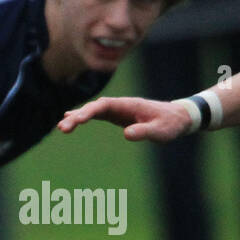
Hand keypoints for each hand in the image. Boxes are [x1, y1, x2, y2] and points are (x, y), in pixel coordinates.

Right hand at [57, 96, 192, 141]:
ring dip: (77, 117)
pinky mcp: (116, 115)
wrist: (178, 117)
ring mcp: (117, 109)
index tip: (76, 121)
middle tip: (62, 129)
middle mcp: (119, 104)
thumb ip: (145, 132)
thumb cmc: (170, 124)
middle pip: (93, 107)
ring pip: (92, 110)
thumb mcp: (161, 131)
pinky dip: (83, 116)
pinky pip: (96, 114)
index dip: (88, 112)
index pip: (103, 105)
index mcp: (128, 105)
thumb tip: (126, 135)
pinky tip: (70, 119)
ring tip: (61, 128)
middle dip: (77, 117)